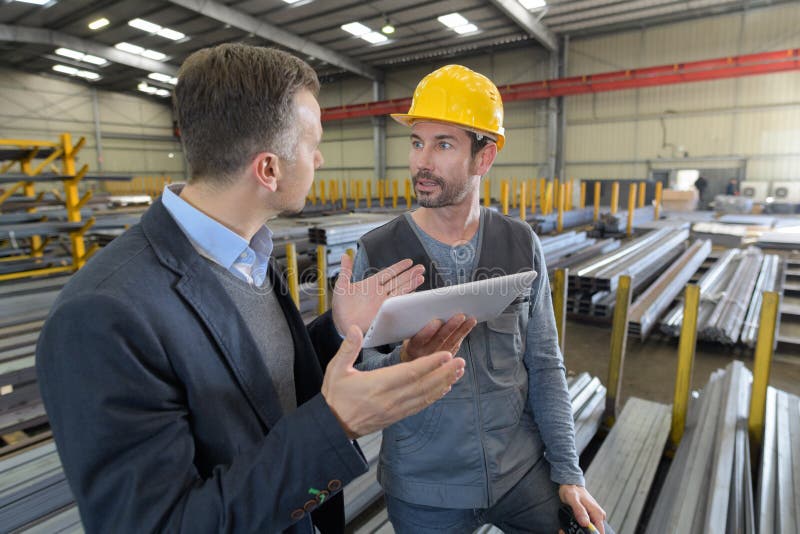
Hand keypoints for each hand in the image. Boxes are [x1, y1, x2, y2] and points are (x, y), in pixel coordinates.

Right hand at [321, 325, 465, 438]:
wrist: (333, 427)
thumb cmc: (335, 397)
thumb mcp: (336, 369)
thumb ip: (348, 348)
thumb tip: (356, 328)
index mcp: (377, 385)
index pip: (410, 373)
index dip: (430, 364)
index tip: (445, 355)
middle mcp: (390, 398)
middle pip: (423, 385)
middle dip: (444, 373)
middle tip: (461, 362)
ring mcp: (396, 409)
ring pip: (425, 396)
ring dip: (443, 383)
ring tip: (458, 372)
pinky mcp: (397, 416)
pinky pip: (420, 405)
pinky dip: (434, 396)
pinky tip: (444, 388)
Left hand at [332, 255, 423, 333]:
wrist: (341, 324)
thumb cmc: (340, 306)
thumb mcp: (342, 286)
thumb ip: (346, 270)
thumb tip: (345, 255)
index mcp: (371, 284)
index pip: (388, 273)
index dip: (399, 267)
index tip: (409, 261)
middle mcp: (380, 292)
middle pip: (398, 280)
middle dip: (410, 274)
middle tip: (421, 267)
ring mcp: (383, 302)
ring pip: (400, 290)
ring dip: (411, 284)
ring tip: (421, 277)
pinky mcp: (384, 312)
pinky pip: (398, 304)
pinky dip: (406, 299)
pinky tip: (415, 294)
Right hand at [400, 314, 477, 362]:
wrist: (415, 367)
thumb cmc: (411, 343)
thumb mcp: (405, 334)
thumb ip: (410, 319)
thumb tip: (414, 297)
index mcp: (412, 348)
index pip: (419, 340)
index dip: (428, 331)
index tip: (436, 321)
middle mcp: (425, 355)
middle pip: (438, 340)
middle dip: (451, 327)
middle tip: (460, 316)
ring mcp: (437, 358)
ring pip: (451, 343)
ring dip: (462, 330)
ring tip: (470, 319)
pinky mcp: (447, 359)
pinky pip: (456, 346)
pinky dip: (463, 335)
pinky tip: (469, 325)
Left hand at [559, 484, 605, 533]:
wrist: (571, 485)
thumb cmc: (571, 490)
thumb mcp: (573, 499)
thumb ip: (579, 511)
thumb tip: (585, 523)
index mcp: (597, 513)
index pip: (599, 532)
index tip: (578, 532)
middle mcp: (599, 516)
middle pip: (594, 532)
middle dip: (581, 533)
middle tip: (568, 530)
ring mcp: (595, 516)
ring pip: (589, 530)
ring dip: (578, 531)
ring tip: (567, 528)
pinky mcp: (590, 517)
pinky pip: (586, 526)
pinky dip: (578, 527)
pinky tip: (571, 525)